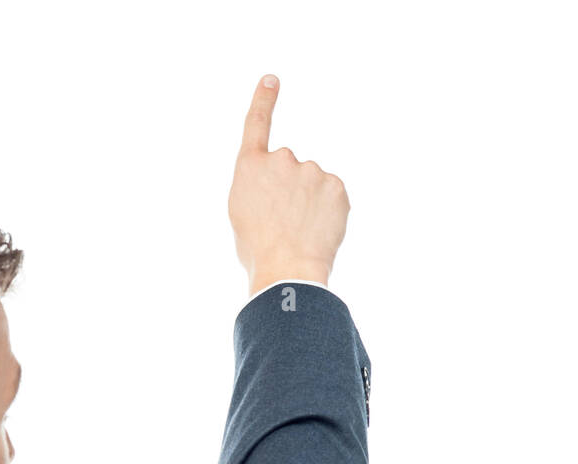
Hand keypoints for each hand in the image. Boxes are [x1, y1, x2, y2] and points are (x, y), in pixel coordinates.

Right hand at [228, 75, 349, 296]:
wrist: (287, 268)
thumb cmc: (258, 251)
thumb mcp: (242, 213)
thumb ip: (259, 187)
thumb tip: (282, 188)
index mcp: (249, 168)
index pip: (257, 124)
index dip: (264, 100)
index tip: (272, 80)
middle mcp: (280, 159)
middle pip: (289, 169)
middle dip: (290, 190)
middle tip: (284, 223)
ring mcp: (310, 170)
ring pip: (313, 184)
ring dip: (310, 203)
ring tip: (301, 232)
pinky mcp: (335, 184)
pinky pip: (332, 195)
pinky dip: (328, 211)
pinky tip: (319, 230)